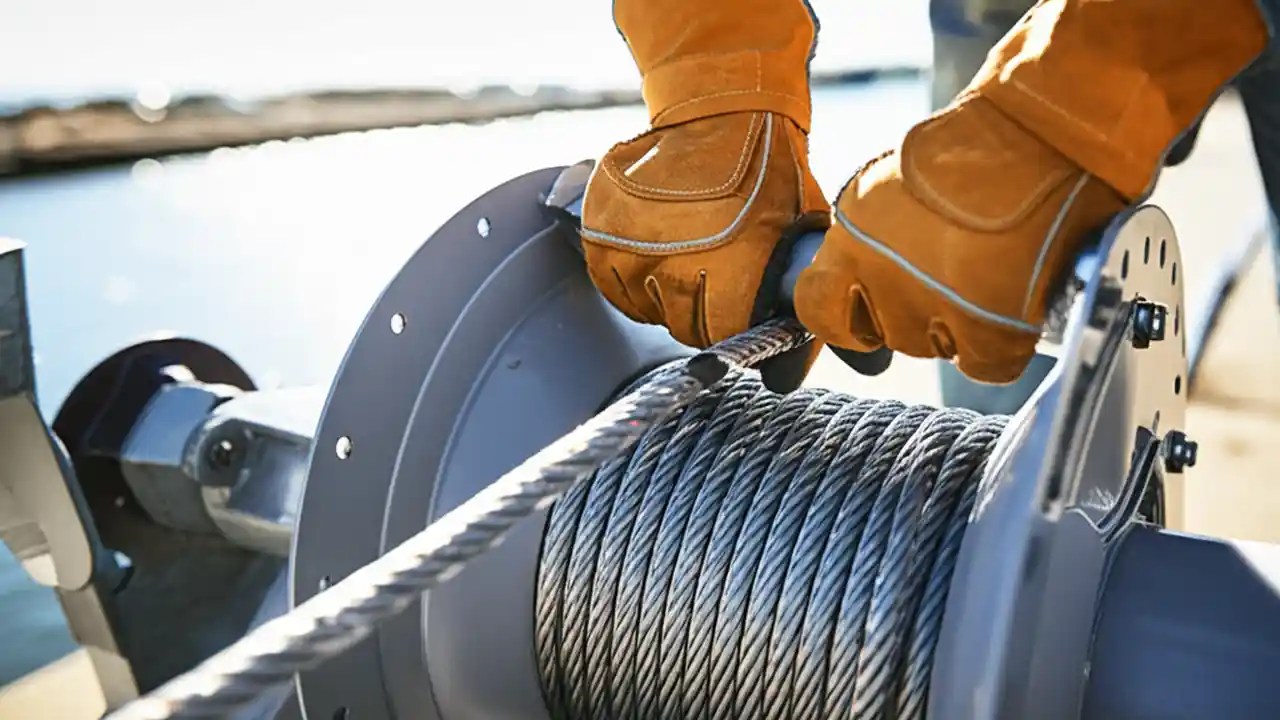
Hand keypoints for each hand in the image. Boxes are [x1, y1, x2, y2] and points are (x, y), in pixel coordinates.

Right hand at [580, 110, 830, 391]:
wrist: (720, 110)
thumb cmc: (771, 175)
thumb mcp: (803, 234)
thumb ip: (806, 306)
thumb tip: (848, 373)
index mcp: (727, 269)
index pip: (722, 335)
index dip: (737, 323)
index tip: (743, 302)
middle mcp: (672, 262)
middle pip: (683, 326)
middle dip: (703, 309)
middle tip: (717, 269)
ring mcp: (630, 248)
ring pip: (648, 307)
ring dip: (667, 291)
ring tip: (689, 248)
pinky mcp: (599, 234)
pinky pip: (615, 285)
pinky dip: (634, 276)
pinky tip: (660, 244)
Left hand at [794, 96, 1125, 383]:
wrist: (1043, 136)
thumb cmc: (972, 148)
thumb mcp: (889, 186)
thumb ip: (865, 238)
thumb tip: (856, 271)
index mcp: (852, 242)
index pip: (816, 309)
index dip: (844, 311)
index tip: (866, 301)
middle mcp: (886, 281)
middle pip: (887, 331)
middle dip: (915, 310)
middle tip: (952, 271)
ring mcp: (937, 311)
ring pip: (934, 348)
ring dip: (958, 325)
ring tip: (989, 274)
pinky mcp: (991, 332)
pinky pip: (984, 364)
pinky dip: (1000, 345)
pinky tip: (1015, 305)